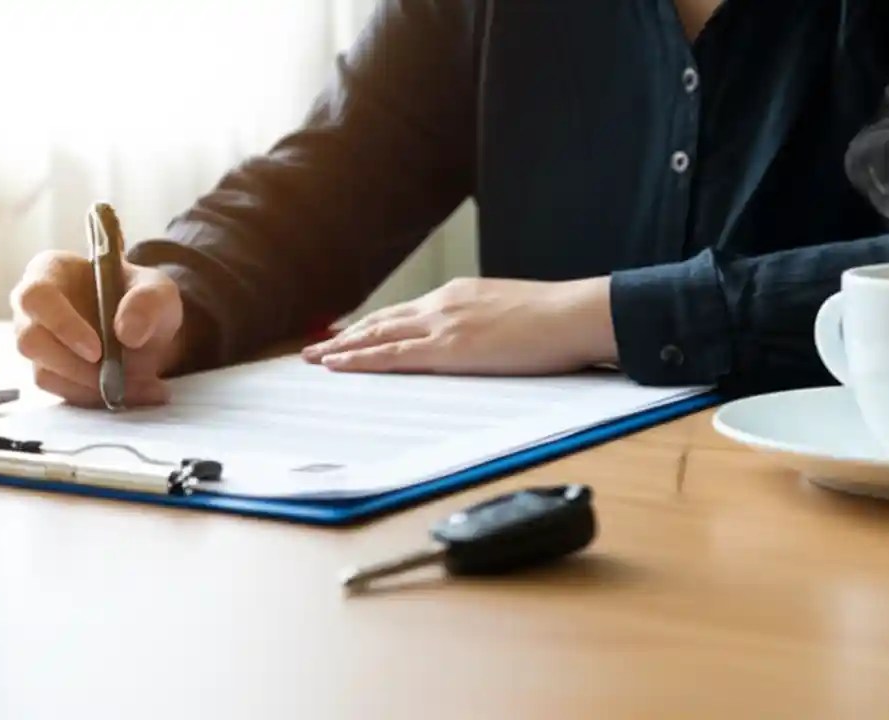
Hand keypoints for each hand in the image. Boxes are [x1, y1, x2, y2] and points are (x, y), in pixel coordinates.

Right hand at [11, 250, 184, 406]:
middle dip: (75, 366)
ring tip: (144, 385)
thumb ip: (148, 303)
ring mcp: (37, 343)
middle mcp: (33, 308)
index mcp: (50, 271)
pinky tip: (136, 392)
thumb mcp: (158, 291)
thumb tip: (127, 334)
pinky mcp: (48, 373)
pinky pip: (63, 391)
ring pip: (46, 373)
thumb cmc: (141, 299)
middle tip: (119, 378)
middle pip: (31, 341)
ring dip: (93, 386)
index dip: (61, 325)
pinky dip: (99, 398)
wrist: (146, 331)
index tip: (96, 351)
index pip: (36, 296)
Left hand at [301, 276, 617, 374]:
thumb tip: (482, 339)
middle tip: (314, 347)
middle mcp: (443, 304)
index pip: (405, 313)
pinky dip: (360, 359)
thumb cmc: (557, 320)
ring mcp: (443, 324)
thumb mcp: (512, 315)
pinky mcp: (449, 347)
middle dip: (346, 336)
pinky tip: (338, 364)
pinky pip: (393, 355)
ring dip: (341, 348)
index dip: (373, 325)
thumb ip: (487, 324)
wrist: (576, 314)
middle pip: (382, 321)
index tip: (349, 333)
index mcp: (459, 295)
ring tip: (313, 358)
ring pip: (378, 336)